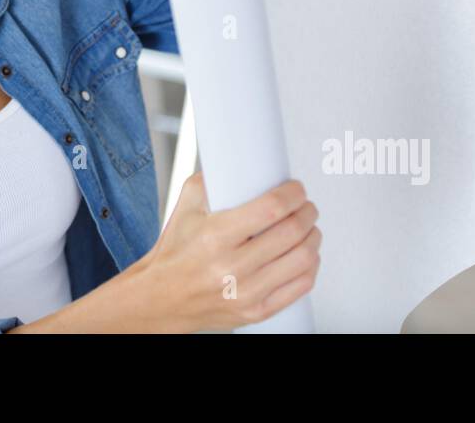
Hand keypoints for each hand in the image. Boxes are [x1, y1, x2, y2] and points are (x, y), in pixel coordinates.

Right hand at [131, 171, 321, 332]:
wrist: (161, 299)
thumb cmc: (175, 253)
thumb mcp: (186, 209)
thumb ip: (210, 181)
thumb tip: (236, 162)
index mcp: (215, 236)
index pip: (270, 209)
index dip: (292, 195)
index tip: (297, 189)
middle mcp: (231, 267)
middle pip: (291, 233)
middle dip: (307, 213)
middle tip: (306, 206)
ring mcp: (245, 293)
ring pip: (301, 260)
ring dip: (313, 238)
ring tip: (310, 229)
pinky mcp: (255, 312)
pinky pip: (299, 287)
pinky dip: (310, 267)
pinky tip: (307, 256)